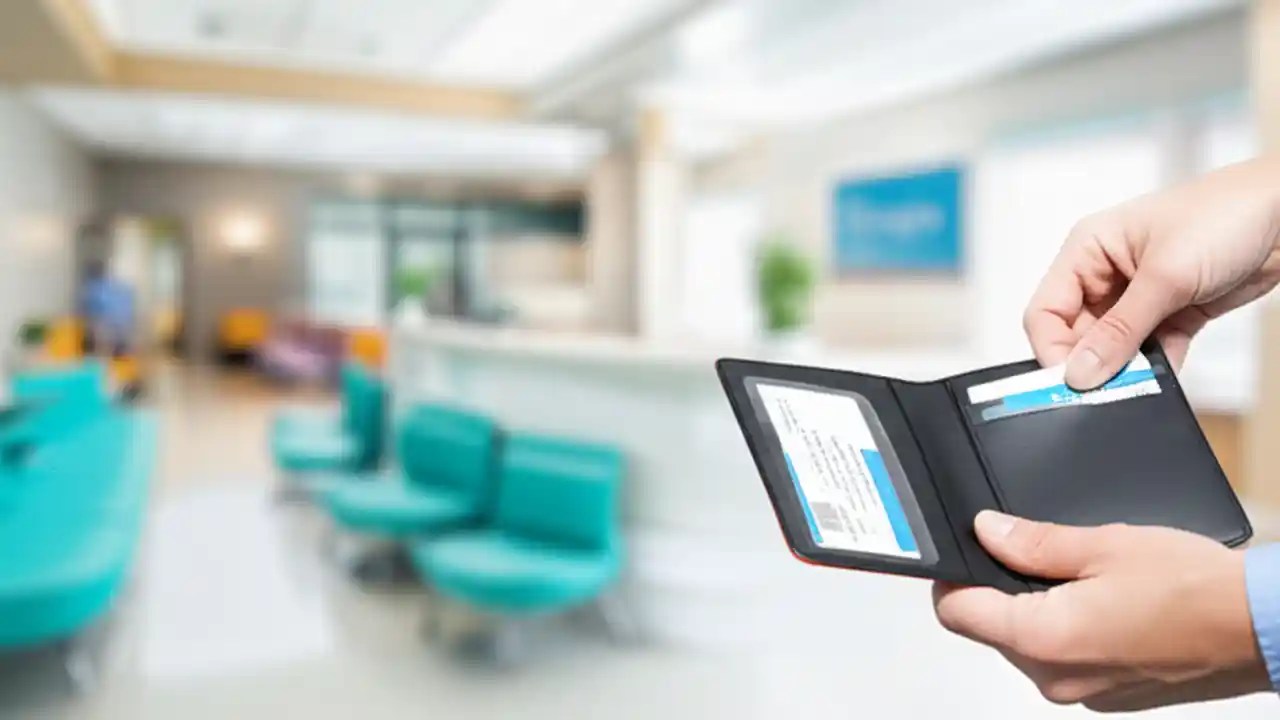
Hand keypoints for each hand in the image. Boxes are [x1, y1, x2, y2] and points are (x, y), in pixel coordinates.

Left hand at [933, 511, 1268, 711]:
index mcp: (1043, 639)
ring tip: (1079, 572)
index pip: (956, 613)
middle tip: (1029, 548)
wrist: (1262, 628)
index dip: (953, 576)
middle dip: (998, 588)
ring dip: (1035, 608)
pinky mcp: (1108, 697)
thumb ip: (1033, 542)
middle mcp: (1055, 678)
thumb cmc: (1193, 587)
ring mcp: (1083, 693)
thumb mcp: (1103, 544)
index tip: (964, 550)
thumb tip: (986, 531)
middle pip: (990, 629)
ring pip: (1027, 644)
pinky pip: (1064, 660)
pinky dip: (1068, 628)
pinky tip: (1102, 600)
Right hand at [1024, 158, 1279, 388]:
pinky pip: (1150, 352)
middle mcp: (1106, 273)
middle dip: (1090, 364)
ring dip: (1125, 368)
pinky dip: (1156, 368)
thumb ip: (1120, 331)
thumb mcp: (1164, 276)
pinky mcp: (1171, 312)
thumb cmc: (1226, 213)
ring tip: (1140, 381)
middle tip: (1106, 389)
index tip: (1067, 383)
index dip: (1050, 349)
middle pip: (1075, 334)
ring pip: (1112, 348)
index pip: (1046, 311)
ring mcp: (1139, 295)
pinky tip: (1166, 375)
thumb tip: (1080, 372)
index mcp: (1088, 249)